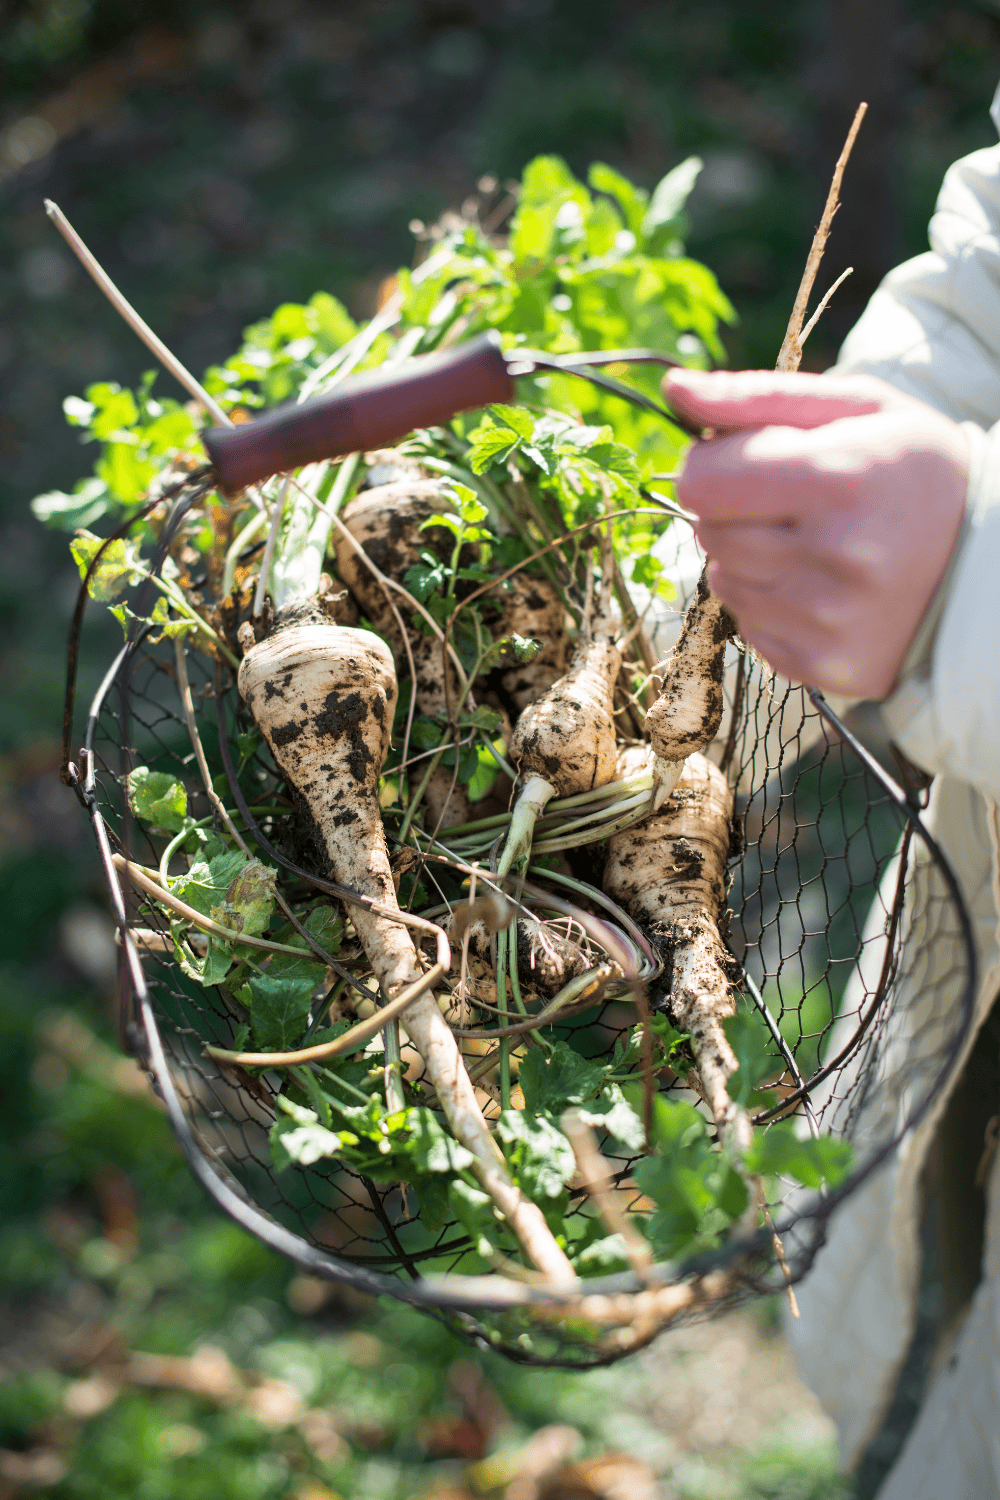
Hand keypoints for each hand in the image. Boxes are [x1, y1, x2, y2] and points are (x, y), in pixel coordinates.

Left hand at [664, 368, 969, 699]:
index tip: (744, 458)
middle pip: (708, 531)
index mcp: (841, 478)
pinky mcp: (824, 666)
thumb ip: (758, 397)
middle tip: (792, 501)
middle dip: (733, 509)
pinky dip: (770, 603)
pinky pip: (749, 626)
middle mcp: (834, 556)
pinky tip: (821, 586)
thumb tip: (674, 389)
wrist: (990, 563)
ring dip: (749, 557)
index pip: (702, 481)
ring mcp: (828, 620)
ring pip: (724, 580)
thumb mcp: (860, 408)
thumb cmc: (915, 469)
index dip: (710, 464)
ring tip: (814, 543)